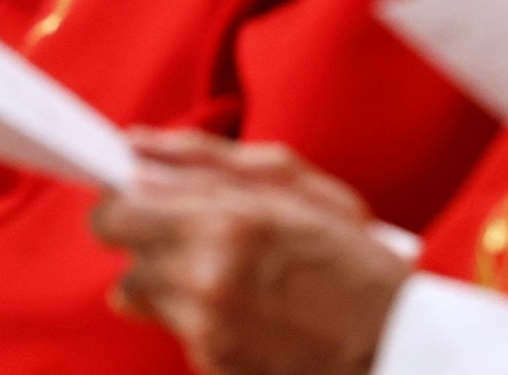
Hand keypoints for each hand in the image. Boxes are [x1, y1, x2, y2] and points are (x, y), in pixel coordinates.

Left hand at [92, 131, 406, 374]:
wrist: (392, 343)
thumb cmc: (350, 257)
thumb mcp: (294, 187)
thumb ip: (205, 162)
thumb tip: (137, 154)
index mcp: (225, 224)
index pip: (115, 217)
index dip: (121, 204)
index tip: (137, 199)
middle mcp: (206, 281)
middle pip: (126, 261)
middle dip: (153, 243)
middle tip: (196, 235)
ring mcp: (207, 331)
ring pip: (146, 298)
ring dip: (175, 280)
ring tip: (231, 273)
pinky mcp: (213, 365)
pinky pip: (178, 329)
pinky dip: (200, 315)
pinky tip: (246, 307)